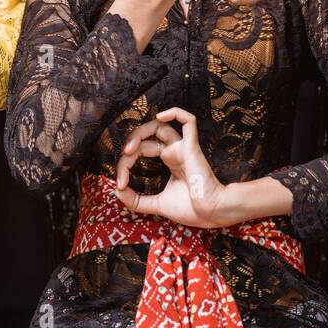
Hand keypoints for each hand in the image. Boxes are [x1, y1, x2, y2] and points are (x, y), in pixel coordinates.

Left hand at [114, 107, 232, 228]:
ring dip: (140, 132)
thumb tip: (116, 191)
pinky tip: (159, 117)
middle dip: (130, 146)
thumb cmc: (191, 209)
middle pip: (147, 137)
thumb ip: (136, 200)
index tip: (121, 184)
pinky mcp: (192, 148)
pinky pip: (189, 122)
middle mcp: (174, 152)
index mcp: (168, 161)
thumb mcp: (156, 205)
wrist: (211, 214)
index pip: (142, 151)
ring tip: (130, 148)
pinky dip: (175, 113)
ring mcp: (183, 148)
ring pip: (160, 126)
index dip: (126, 164)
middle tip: (123, 160)